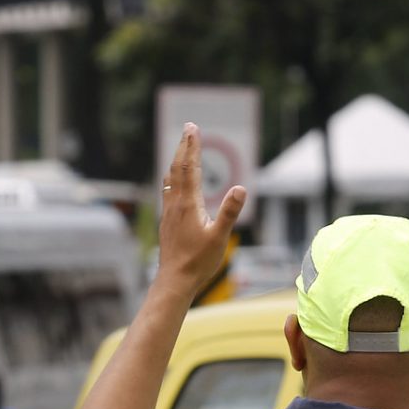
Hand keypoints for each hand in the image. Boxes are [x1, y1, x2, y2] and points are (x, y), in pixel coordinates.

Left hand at [156, 123, 246, 296]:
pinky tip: (171, 180)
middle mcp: (175, 204)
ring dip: (177, 160)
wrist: (174, 281)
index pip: (190, 168)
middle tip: (188, 127)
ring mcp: (169, 212)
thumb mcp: (219, 238)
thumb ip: (229, 212)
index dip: (193, 147)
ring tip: (181, 148)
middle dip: (184, 147)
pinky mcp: (167, 221)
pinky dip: (172, 177)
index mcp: (189, 204)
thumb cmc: (198, 262)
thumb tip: (241, 188)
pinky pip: (168, 191)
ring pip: (170, 179)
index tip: (194, 128)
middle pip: (178, 168)